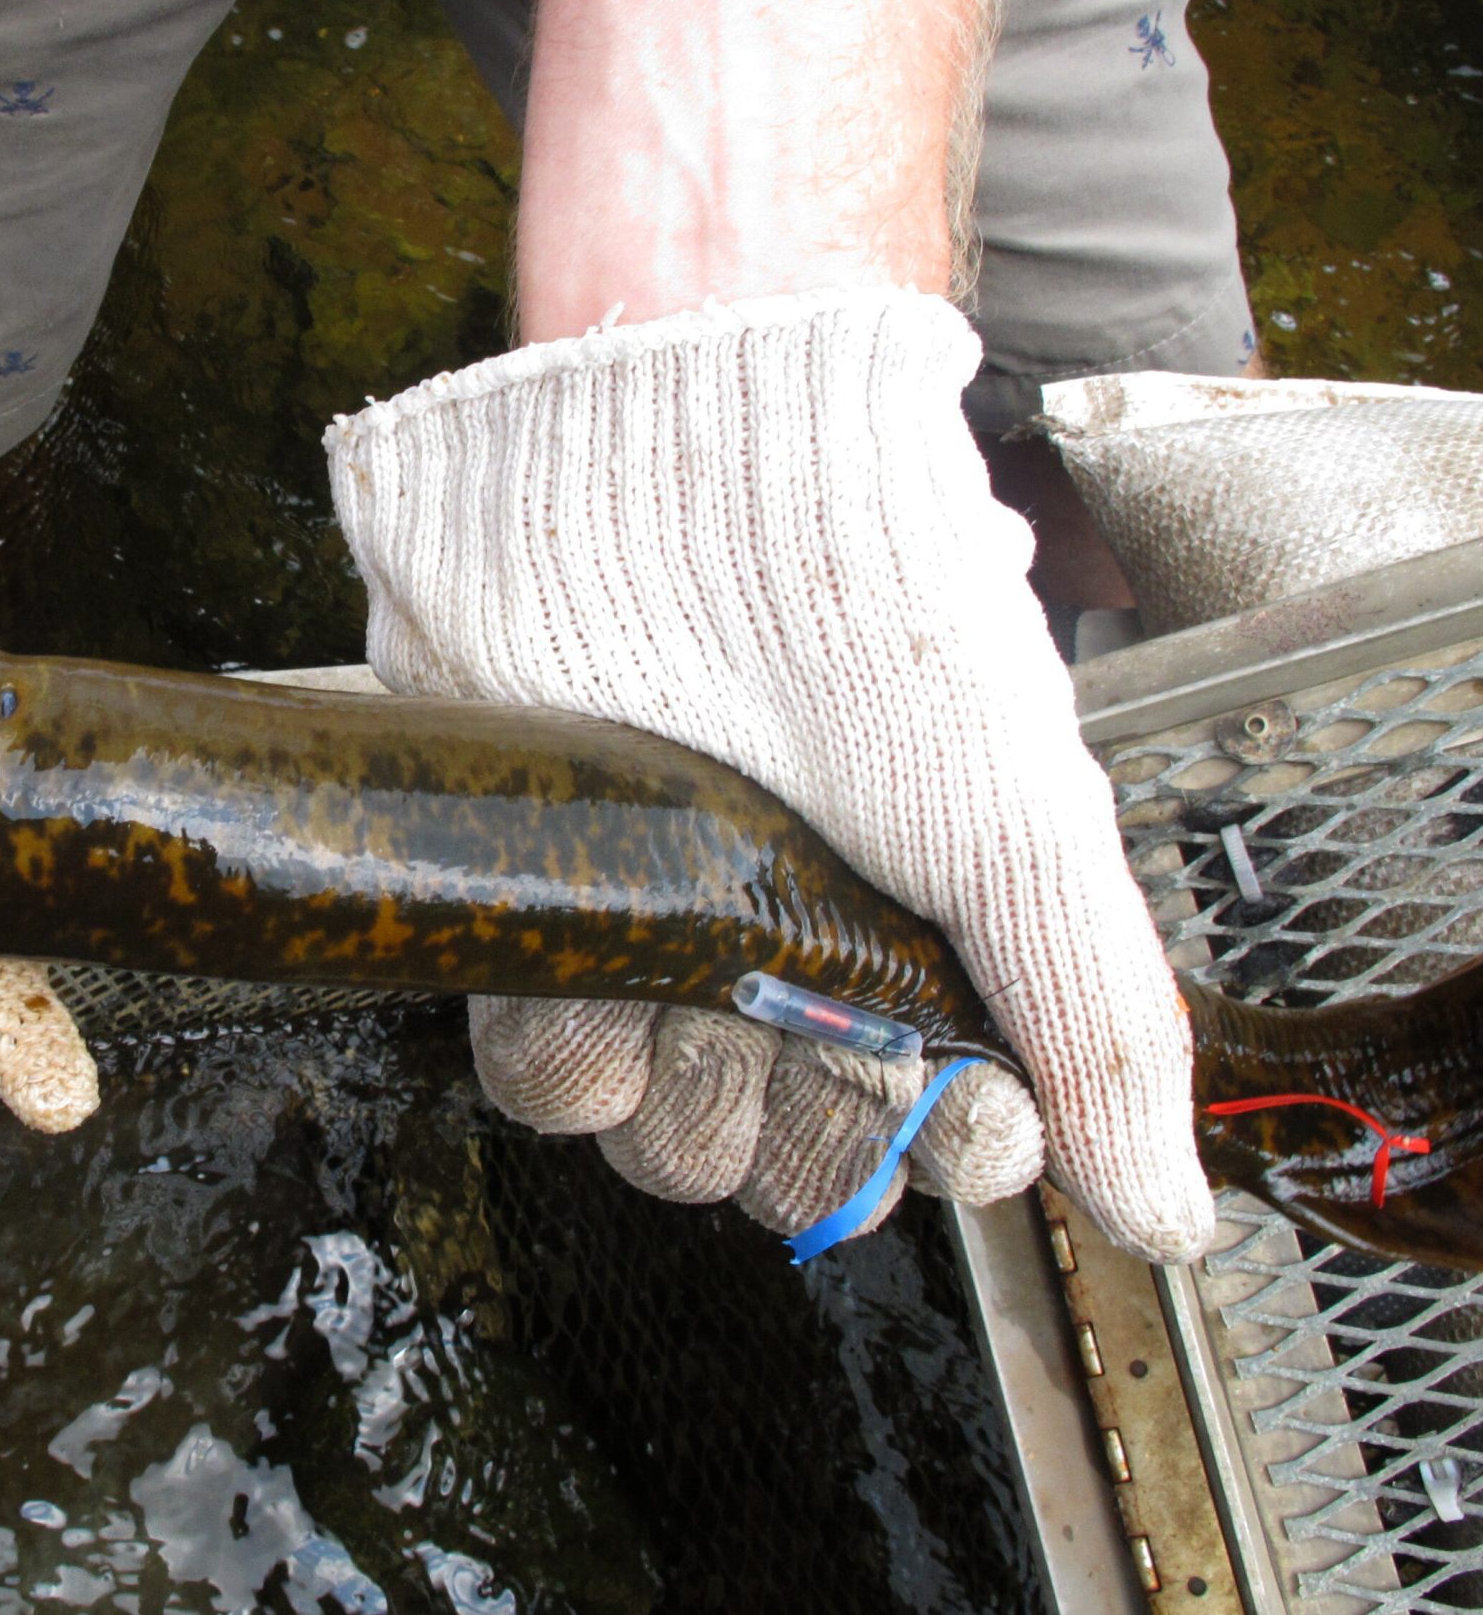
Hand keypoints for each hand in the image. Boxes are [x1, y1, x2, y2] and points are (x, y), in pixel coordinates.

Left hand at [327, 288, 1212, 1263]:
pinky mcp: (532, 906)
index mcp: (911, 936)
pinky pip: (542, 1075)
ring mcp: (651, 936)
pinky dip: (574, 1056)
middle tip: (814, 1036)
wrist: (671, 478)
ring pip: (661, 1137)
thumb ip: (1095, 1018)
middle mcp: (781, 952)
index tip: (968, 1119)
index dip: (947, 1151)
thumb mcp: (1020, 819)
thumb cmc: (865, 623)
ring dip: (689, 1105)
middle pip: (788, 1158)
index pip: (930, 1134)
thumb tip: (1165, 1219)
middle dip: (812, 1134)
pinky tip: (610, 973)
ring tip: (702, 990)